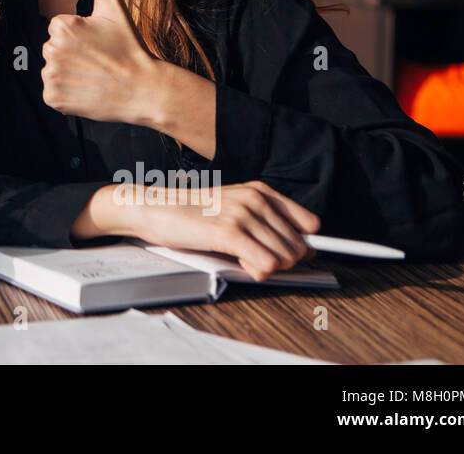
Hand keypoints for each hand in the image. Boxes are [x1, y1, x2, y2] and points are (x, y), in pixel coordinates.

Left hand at [41, 0, 160, 124]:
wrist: (143, 90)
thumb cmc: (130, 47)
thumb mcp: (114, 8)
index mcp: (62, 25)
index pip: (58, 28)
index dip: (79, 37)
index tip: (98, 45)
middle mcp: (51, 49)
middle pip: (53, 49)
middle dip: (72, 54)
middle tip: (98, 61)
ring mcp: (51, 76)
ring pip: (52, 70)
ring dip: (69, 74)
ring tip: (93, 76)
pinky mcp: (53, 98)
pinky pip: (53, 92)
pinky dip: (66, 94)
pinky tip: (87, 91)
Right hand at [80, 179, 322, 280]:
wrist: (154, 208)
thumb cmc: (190, 212)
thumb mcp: (232, 207)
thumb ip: (264, 222)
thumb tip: (299, 249)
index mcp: (261, 191)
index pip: (310, 223)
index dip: (306, 245)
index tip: (302, 255)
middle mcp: (256, 200)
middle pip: (299, 246)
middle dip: (282, 260)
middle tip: (254, 258)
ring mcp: (243, 214)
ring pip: (286, 258)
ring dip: (268, 267)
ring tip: (242, 258)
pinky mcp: (229, 232)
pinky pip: (266, 264)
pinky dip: (257, 272)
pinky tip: (240, 263)